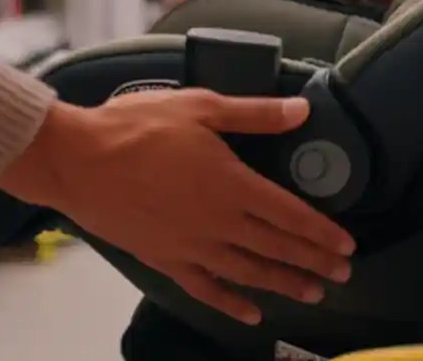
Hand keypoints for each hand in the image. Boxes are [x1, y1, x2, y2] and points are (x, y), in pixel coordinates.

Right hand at [0, 90, 354, 324]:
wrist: (76, 160)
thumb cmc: (137, 127)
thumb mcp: (201, 108)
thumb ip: (255, 114)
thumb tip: (302, 109)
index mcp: (232, 185)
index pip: (290, 215)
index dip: (322, 233)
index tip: (346, 247)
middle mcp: (218, 222)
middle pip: (276, 248)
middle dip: (313, 263)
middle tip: (342, 276)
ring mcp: (191, 246)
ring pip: (248, 272)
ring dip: (283, 284)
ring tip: (312, 294)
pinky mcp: (164, 259)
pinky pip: (206, 288)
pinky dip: (231, 303)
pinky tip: (252, 313)